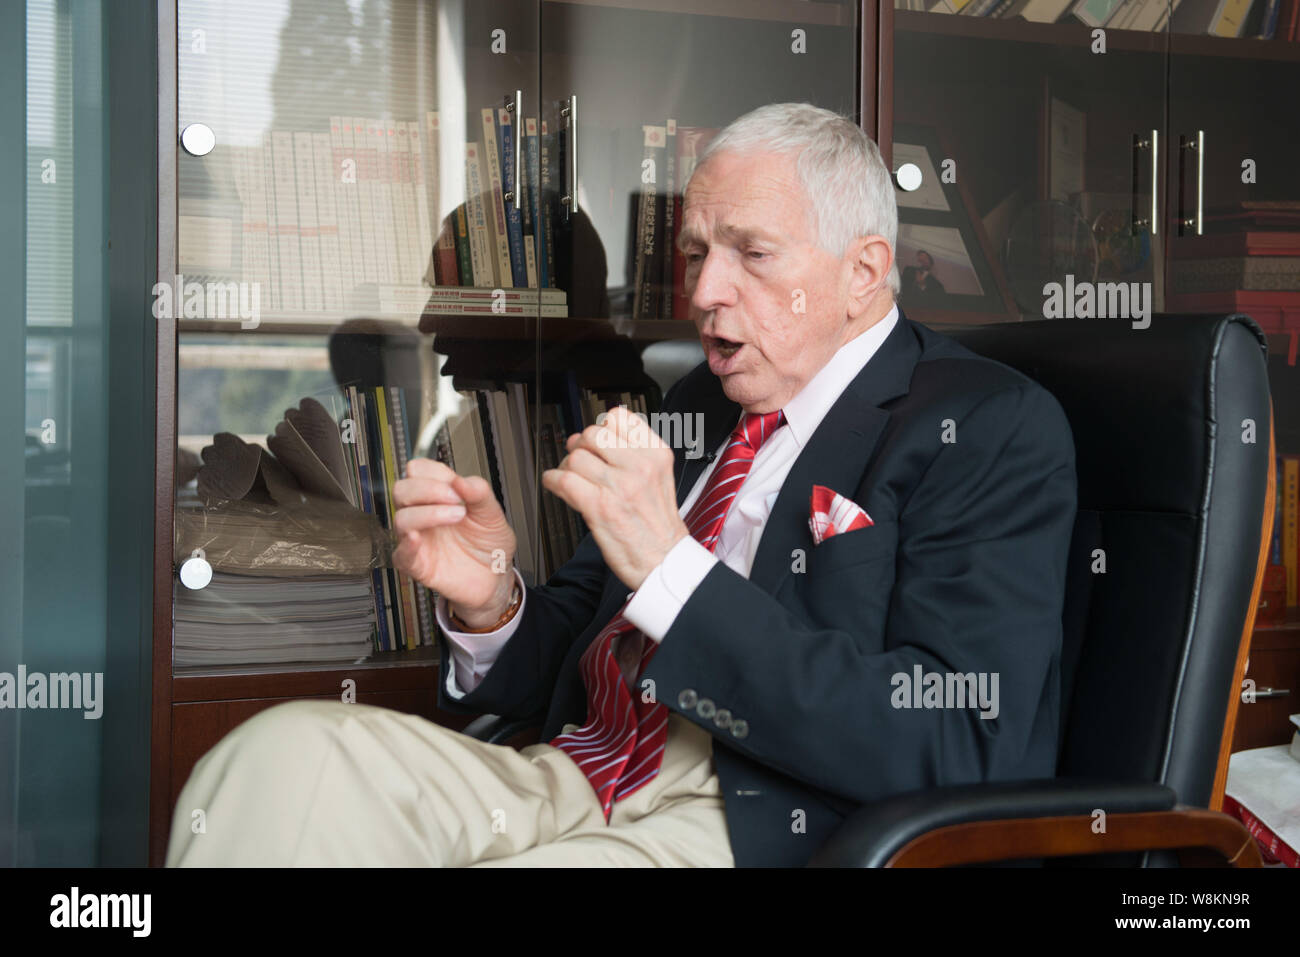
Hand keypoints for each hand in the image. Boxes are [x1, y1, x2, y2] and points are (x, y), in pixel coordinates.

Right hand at [392, 459, 517, 627]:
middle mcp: (423, 515)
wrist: (495, 578)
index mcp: (438, 498)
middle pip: (402, 489)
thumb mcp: (492, 514)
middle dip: (428, 488)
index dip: (434, 472)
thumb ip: (479, 493)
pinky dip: (407, 544)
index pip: (417, 471)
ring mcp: (418, 539)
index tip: (455, 483)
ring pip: (401, 517)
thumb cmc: (489, 545)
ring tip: (456, 516)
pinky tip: (419, 538)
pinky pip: (401, 554)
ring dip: (429, 513)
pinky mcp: (417, 565)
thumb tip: (461, 479)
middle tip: (455, 499)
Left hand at [542, 406, 687, 590]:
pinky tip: (557, 486)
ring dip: (567, 467)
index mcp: (656, 454)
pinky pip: (564, 480)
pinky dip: (553, 481)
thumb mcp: (659, 478)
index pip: (619, 416)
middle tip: (580, 460)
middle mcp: (639, 465)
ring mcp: (619, 485)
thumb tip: (594, 436)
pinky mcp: (599, 506)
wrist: (664, 561)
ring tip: (571, 479)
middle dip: (581, 446)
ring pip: (576, 457)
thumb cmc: (658, 525)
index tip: (597, 441)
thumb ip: (633, 454)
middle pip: (593, 434)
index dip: (601, 427)